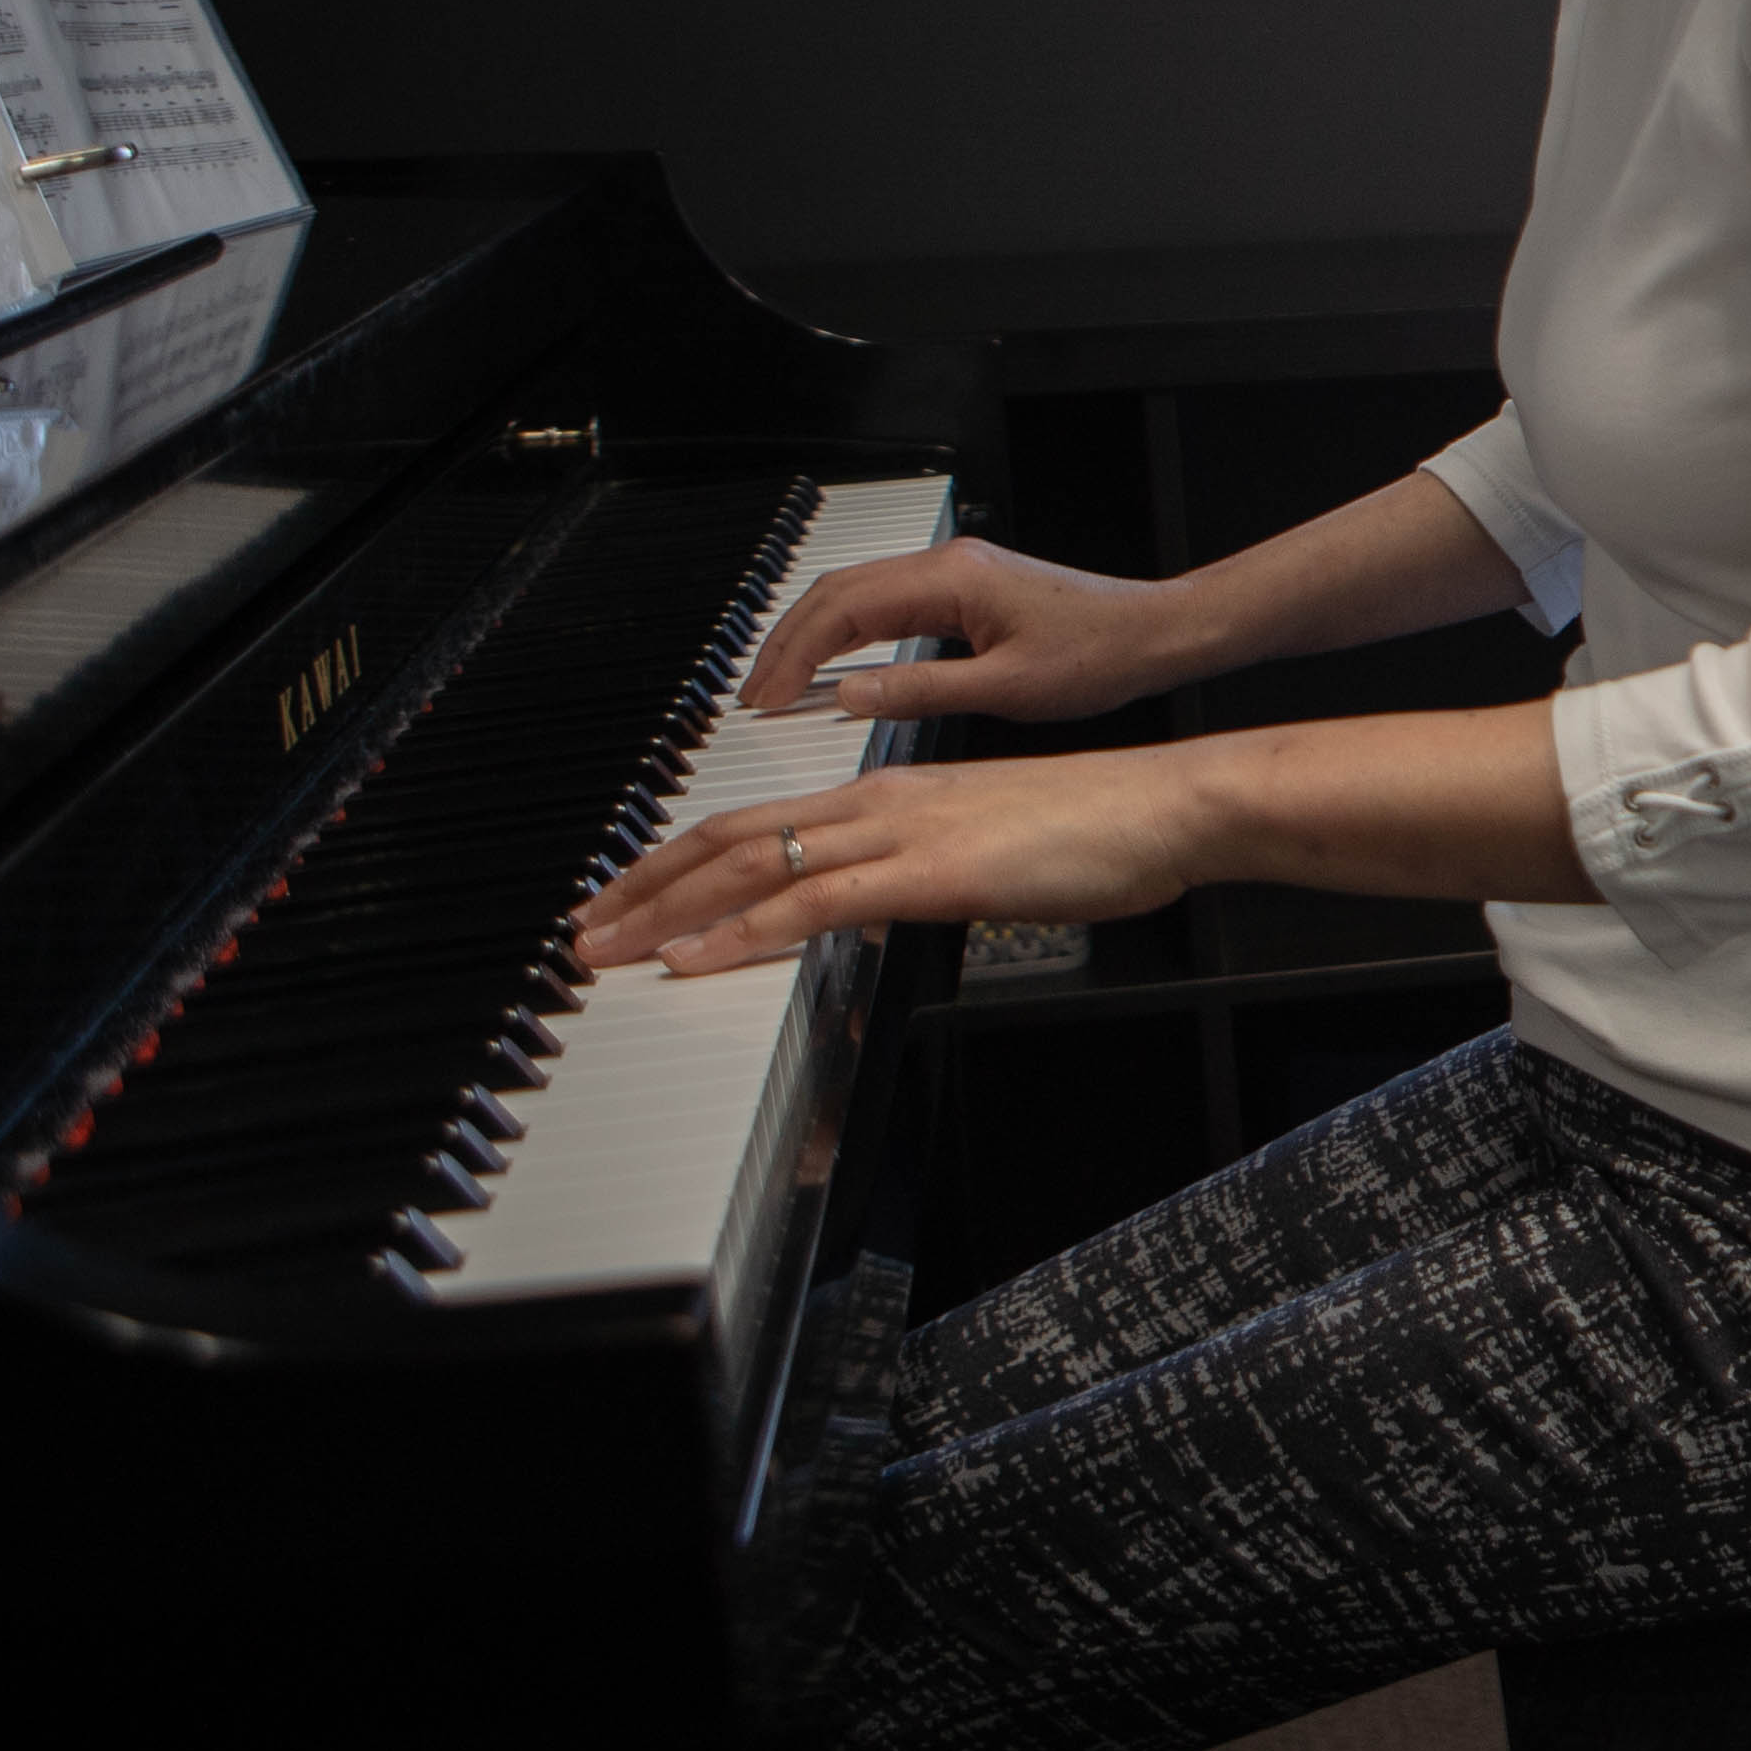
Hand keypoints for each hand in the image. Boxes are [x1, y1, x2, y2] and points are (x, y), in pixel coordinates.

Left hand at [573, 750, 1221, 975]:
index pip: (755, 820)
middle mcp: (876, 802)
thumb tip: (889, 899)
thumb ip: (928, 865)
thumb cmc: (1101, 824)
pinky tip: (698, 958)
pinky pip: (812, 901)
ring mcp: (898, 833)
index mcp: (888, 793)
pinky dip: (741, 930)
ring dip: (665, 912)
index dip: (678, 860)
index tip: (629, 897)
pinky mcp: (927, 872)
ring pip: (749, 864)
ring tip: (609, 951)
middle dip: (642, 887)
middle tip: (585, 930)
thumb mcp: (993, 843)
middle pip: (727, 836)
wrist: (1166, 805)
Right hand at [733, 536, 1212, 726]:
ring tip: (778, 685)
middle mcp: (947, 564)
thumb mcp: (1006, 690)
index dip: (792, 656)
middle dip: (785, 642)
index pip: (841, 610)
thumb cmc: (1101, 655)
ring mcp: (956, 572)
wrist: (1157, 633)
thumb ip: (920, 691)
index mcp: (950, 579)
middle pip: (836, 592)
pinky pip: (888, 604)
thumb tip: (845, 697)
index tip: (765, 700)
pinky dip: (849, 633)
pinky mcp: (967, 588)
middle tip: (752, 696)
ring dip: (813, 636)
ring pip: (857, 594)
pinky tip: (835, 667)